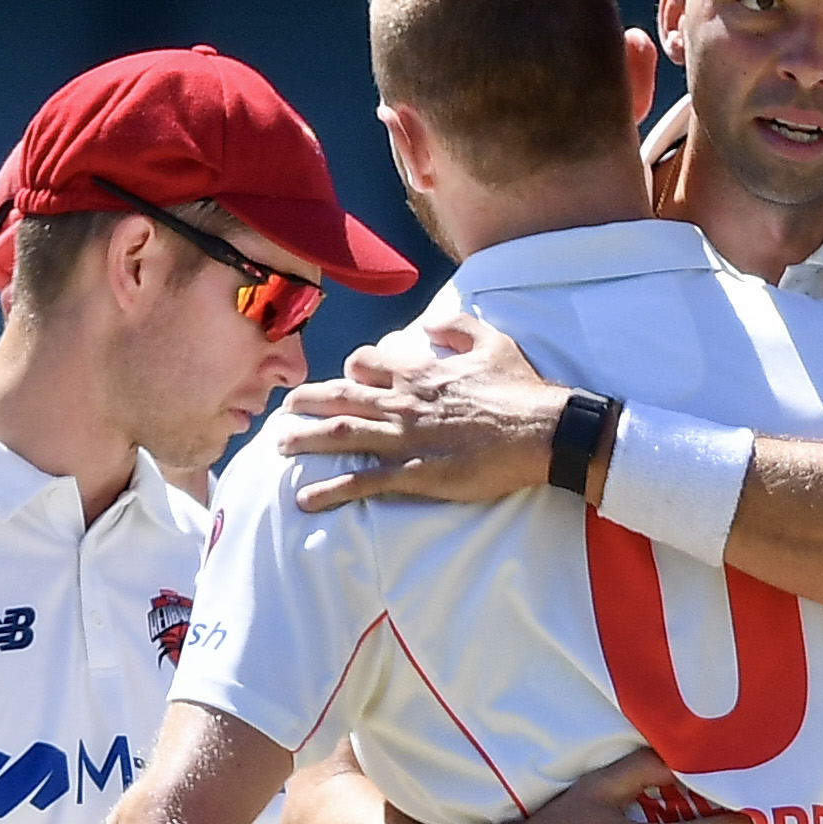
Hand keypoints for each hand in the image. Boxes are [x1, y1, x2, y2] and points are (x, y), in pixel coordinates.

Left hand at [278, 319, 570, 511]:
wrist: (543, 430)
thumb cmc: (521, 389)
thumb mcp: (493, 342)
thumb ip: (459, 327)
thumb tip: (431, 324)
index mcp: (419, 372)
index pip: (367, 364)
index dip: (350, 371)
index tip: (343, 378)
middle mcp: (402, 402)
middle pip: (342, 397)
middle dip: (308, 400)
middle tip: (284, 406)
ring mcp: (405, 439)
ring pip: (342, 434)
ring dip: (306, 438)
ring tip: (279, 444)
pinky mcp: (415, 473)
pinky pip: (363, 482)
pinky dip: (331, 490)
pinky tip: (305, 500)